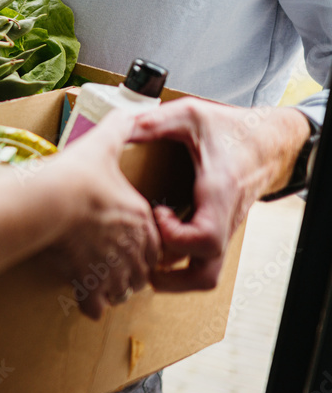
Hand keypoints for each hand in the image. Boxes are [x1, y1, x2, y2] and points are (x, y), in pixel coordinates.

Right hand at [43, 110, 159, 318]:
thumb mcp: (101, 145)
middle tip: (116, 267)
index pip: (154, 240)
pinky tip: (85, 301)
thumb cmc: (74, 175)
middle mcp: (131, 245)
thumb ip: (118, 128)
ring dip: (113, 288)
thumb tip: (127, 110)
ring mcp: (110, 265)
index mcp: (139, 217)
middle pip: (140, 268)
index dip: (143, 244)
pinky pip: (94, 303)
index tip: (128, 244)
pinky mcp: (86, 279)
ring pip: (122, 288)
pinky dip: (91, 304)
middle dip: (130, 270)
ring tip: (102, 284)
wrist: (47, 201)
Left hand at [131, 98, 311, 291]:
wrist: (270, 141)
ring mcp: (223, 229)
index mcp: (219, 193)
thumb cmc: (233, 130)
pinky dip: (180, 264)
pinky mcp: (219, 231)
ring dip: (174, 278)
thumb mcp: (193, 114)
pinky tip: (156, 244)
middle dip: (169, 277)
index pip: (204, 239)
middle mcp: (223, 219)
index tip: (156, 212)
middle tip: (141, 256)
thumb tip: (123, 125)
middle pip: (205, 275)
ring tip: (144, 257)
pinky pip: (203, 262)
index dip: (174, 236)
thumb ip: (158, 120)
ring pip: (206, 276)